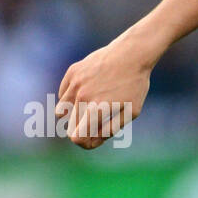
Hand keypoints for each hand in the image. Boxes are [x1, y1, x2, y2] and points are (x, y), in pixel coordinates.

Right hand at [55, 34, 155, 149]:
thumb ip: (111, 128)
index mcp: (97, 109)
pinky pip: (63, 94)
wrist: (132, 54)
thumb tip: (92, 139)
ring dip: (75, 114)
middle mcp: (82, 97)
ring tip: (93, 107)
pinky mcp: (72, 72)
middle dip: (82, 130)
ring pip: (62, 111)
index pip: (77, 137)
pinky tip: (88, 93)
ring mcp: (75, 83)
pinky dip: (71, 98)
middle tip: (98, 125)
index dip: (85, 144)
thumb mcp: (131, 112)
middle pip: (71, 126)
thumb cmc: (135, 85)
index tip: (94, 141)